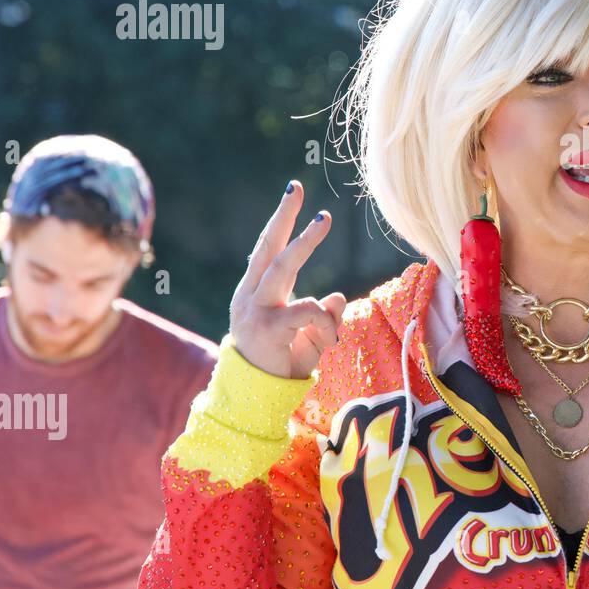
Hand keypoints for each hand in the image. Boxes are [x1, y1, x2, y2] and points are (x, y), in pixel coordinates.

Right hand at [228, 180, 346, 379]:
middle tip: (295, 187)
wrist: (255, 401)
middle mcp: (251, 296)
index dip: (281, 223)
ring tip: (323, 217)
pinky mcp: (267, 326)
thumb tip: (338, 295)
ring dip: (306, 240)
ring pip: (284, 266)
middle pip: (268, 247)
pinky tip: (327, 341)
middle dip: (283, 216)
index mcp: (255, 293)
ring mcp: (256, 310)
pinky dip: (325, 321)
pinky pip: (308, 309)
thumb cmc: (281, 363)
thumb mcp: (309, 336)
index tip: (294, 195)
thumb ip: (324, 315)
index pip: (267, 250)